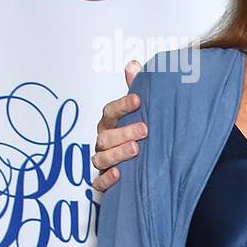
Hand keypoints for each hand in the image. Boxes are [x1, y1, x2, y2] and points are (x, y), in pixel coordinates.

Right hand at [90, 58, 145, 191]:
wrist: (147, 167)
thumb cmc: (140, 136)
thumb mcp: (142, 113)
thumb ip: (137, 90)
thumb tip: (133, 63)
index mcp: (111, 123)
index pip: (110, 111)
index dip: (122, 105)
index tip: (138, 99)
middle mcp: (104, 141)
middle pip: (105, 135)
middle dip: (124, 131)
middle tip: (145, 129)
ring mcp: (103, 161)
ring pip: (101, 157)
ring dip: (117, 153)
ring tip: (136, 150)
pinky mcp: (105, 181)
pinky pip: (99, 182)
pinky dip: (107, 179)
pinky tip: (119, 174)